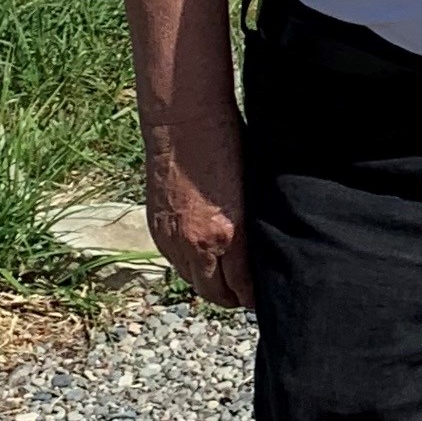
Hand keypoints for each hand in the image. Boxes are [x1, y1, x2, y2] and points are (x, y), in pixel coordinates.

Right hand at [146, 133, 254, 309]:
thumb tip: (263, 245)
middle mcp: (198, 244)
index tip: (264, 299)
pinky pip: (175, 263)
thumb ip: (252, 224)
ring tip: (227, 283)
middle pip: (215, 293)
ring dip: (209, 286)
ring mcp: (173, 239)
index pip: (242, 285)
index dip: (253, 297)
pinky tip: (203, 262)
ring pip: (192, 282)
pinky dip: (190, 268)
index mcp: (228, 234)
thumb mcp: (251, 188)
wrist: (183, 122)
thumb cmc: (228, 144)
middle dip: (233, 299)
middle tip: (247, 297)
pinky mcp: (157, 229)